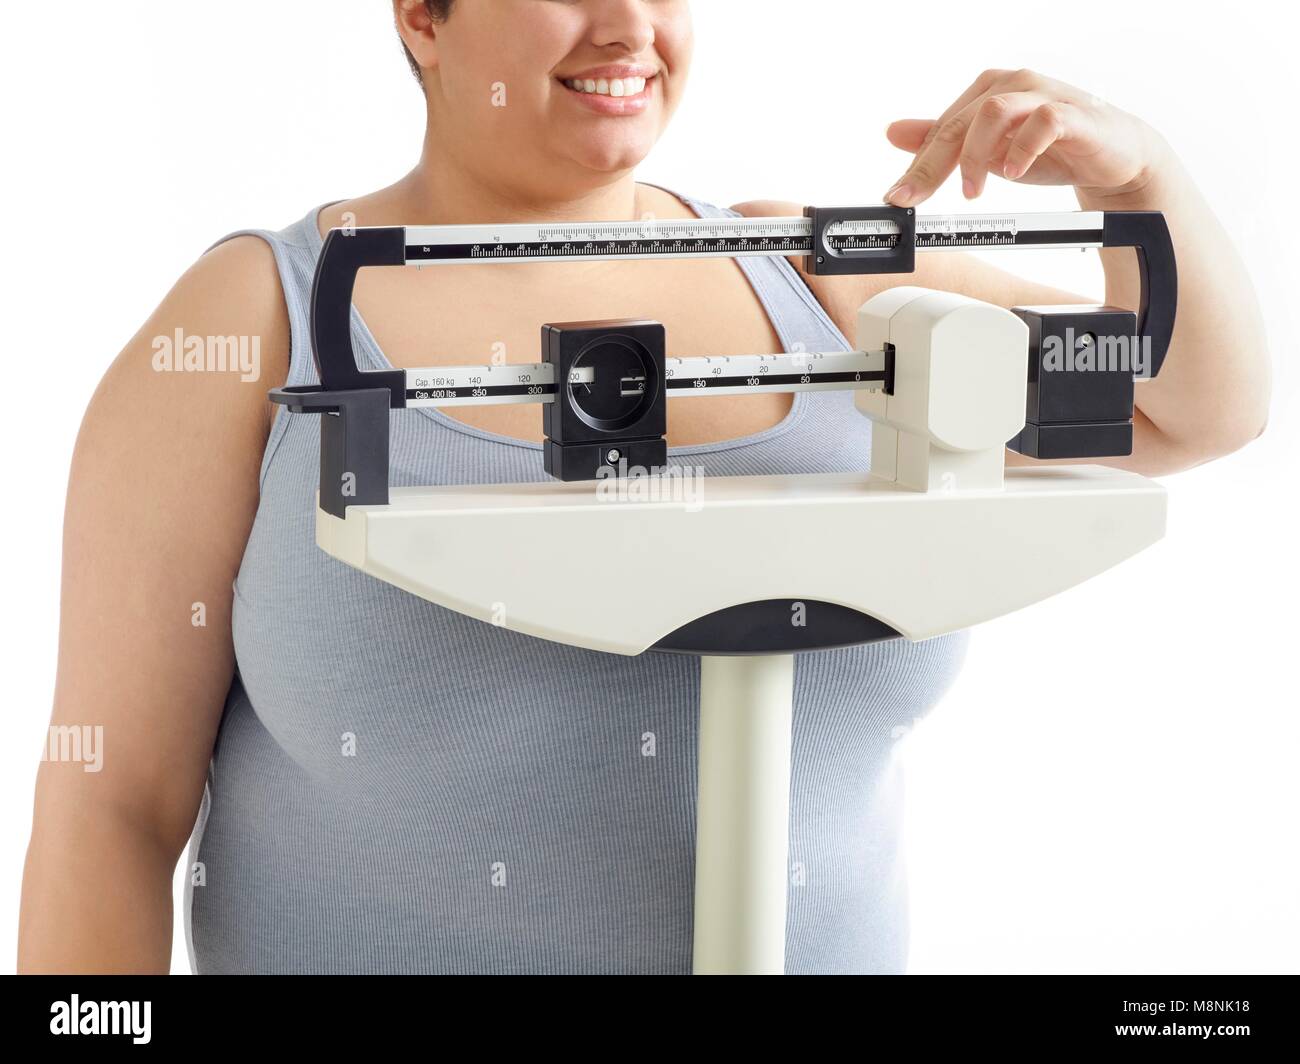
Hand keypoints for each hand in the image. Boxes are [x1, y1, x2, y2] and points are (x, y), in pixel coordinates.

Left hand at [883, 68, 1162, 206]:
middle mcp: (1012, 85)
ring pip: (993, 113)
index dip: (916, 165)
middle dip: (930, 166)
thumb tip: (894, 133)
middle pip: (959, 123)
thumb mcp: (988, 151)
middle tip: (914, 201)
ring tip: (973, 192)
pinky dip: (1022, 148)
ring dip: (975, 157)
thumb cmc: (1050, 148)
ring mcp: (1043, 95)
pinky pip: (1043, 121)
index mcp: (987, 93)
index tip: (896, 198)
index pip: (942, 129)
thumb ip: (944, 142)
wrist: (1112, 155)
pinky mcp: (1073, 112)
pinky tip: (1013, 173)